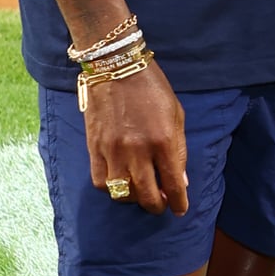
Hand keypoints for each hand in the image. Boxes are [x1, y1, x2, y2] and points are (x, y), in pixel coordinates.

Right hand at [84, 62, 188, 214]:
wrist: (115, 66)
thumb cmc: (152, 88)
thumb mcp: (176, 115)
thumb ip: (179, 151)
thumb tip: (180, 182)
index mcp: (162, 141)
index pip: (173, 185)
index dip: (178, 203)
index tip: (180, 209)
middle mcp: (137, 151)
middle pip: (147, 196)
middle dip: (157, 206)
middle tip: (161, 204)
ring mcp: (113, 151)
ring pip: (121, 194)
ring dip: (134, 199)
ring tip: (141, 192)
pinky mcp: (94, 148)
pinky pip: (100, 182)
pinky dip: (112, 189)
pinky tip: (120, 182)